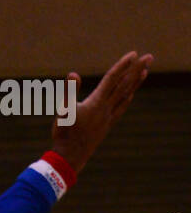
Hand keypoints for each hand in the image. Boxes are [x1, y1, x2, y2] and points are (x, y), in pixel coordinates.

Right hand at [50, 50, 152, 173]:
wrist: (70, 158)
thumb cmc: (64, 134)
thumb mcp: (64, 111)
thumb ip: (69, 91)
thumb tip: (73, 74)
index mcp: (96, 102)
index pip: (112, 79)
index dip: (123, 65)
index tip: (134, 54)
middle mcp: (105, 109)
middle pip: (124, 85)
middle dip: (136, 69)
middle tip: (150, 57)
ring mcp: (107, 118)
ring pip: (125, 96)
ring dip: (135, 82)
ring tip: (145, 71)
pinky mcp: (106, 126)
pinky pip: (120, 109)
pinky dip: (127, 99)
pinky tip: (131, 95)